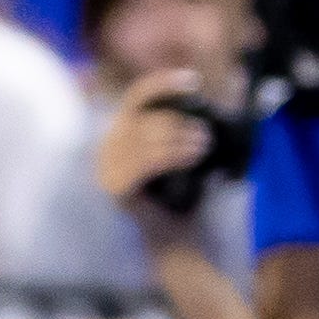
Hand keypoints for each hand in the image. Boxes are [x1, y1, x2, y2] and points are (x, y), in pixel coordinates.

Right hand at [98, 70, 213, 232]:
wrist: (179, 236)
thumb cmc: (184, 194)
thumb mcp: (184, 152)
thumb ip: (186, 126)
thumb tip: (212, 99)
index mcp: (121, 134)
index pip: (135, 97)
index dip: (162, 84)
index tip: (193, 81)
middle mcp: (107, 148)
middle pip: (142, 117)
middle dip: (178, 122)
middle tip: (205, 135)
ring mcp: (106, 169)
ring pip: (144, 138)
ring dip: (179, 139)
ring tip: (203, 145)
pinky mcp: (115, 188)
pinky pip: (144, 163)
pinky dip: (171, 155)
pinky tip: (191, 156)